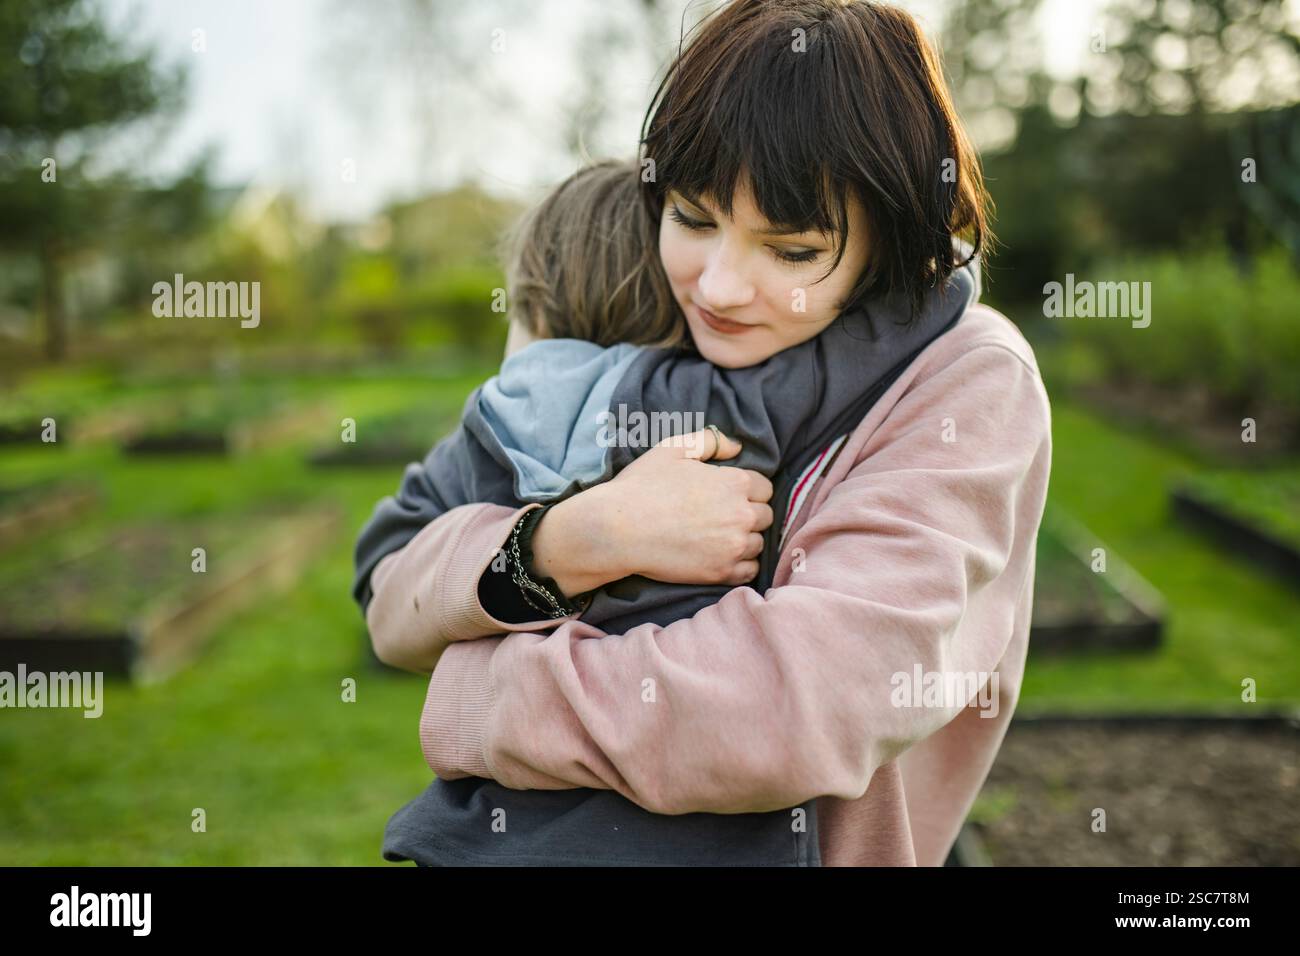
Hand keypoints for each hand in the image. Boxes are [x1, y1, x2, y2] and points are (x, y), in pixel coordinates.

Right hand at [533, 428, 773, 589]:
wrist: (618, 530)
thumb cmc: (642, 486)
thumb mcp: (672, 448)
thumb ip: (710, 441)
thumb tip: (737, 447)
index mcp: (735, 482)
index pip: (764, 487)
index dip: (748, 489)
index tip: (728, 495)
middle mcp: (741, 514)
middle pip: (765, 515)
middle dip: (749, 513)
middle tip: (722, 516)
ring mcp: (733, 546)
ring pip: (758, 543)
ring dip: (744, 539)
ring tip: (718, 537)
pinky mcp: (721, 572)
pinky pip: (749, 570)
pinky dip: (741, 564)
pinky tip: (721, 556)